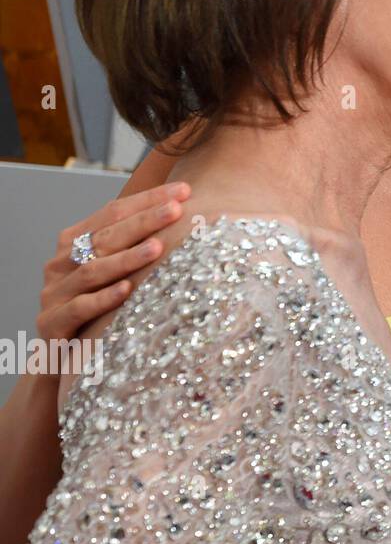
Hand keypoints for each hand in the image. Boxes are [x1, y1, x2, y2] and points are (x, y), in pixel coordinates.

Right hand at [37, 182, 190, 342]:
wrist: (61, 352)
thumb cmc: (97, 303)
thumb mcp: (112, 268)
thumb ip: (135, 243)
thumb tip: (185, 212)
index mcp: (73, 242)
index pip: (113, 212)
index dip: (148, 200)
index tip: (184, 190)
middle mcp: (61, 263)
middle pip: (106, 237)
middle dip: (144, 221)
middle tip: (175, 209)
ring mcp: (54, 293)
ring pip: (93, 271)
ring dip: (127, 258)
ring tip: (158, 247)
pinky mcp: (52, 323)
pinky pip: (80, 307)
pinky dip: (104, 297)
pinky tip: (127, 290)